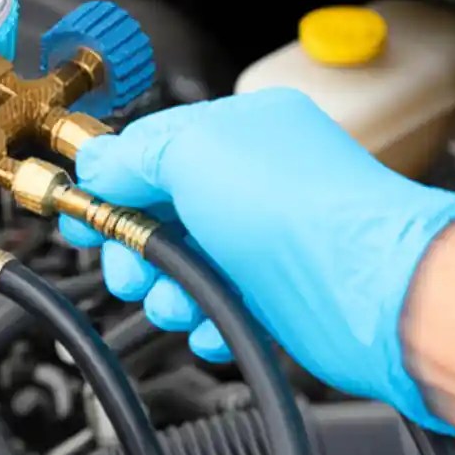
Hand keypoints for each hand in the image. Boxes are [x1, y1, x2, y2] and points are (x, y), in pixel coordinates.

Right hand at [59, 88, 454, 432]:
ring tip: (175, 301)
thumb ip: (135, 155)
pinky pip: (216, 306)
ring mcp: (265, 240)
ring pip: (183, 264)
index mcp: (239, 131)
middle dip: (132, 243)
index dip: (108, 180)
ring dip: (165, 287)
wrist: (375, 293)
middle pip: (159, 211)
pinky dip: (203, 319)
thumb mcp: (194, 155)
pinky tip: (209, 323)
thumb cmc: (305, 213)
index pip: (151, 148)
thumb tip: (97, 161)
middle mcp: (255, 181)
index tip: (79, 210)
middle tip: (129, 264)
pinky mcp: (275, 296)